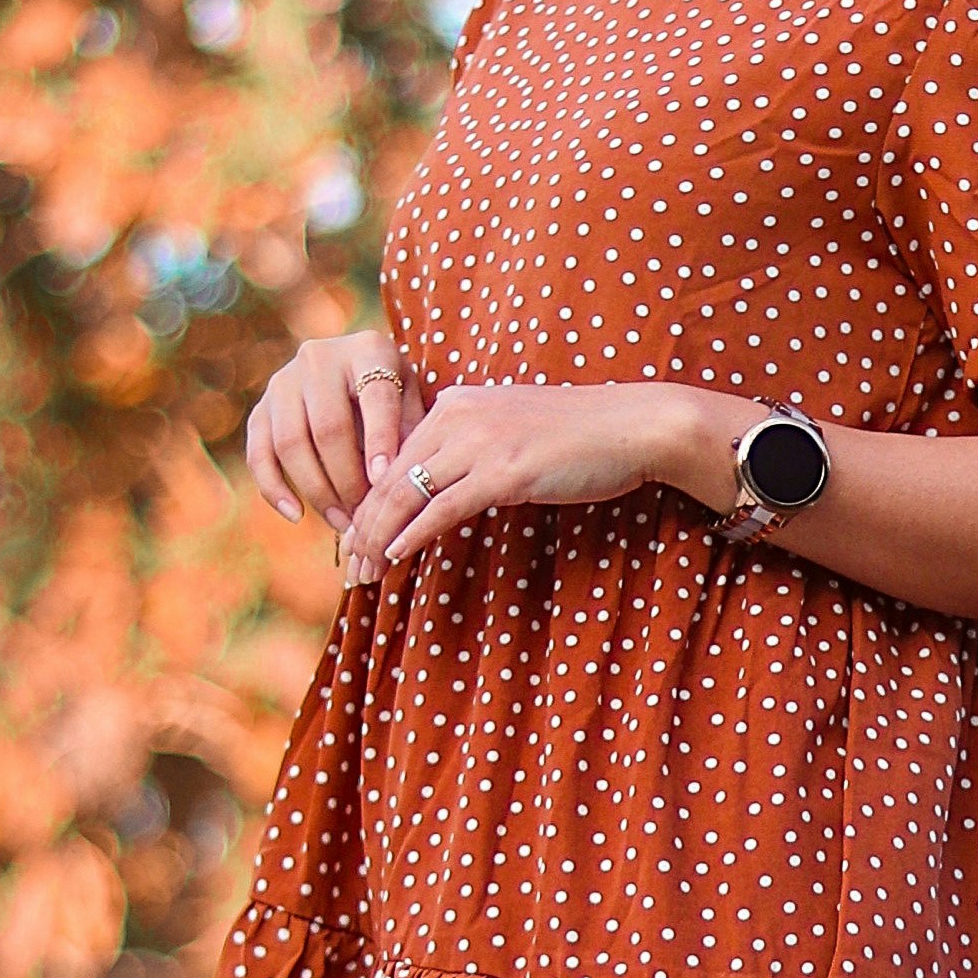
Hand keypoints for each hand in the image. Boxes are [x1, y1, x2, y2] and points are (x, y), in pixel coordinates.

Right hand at [244, 329, 414, 546]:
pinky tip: (296, 516)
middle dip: (348, 480)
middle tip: (366, 516)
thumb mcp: (412, 402)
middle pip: (328, 427)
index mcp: (368, 349)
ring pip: (291, 444)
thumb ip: (411, 433)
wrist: (353, 374)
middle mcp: (319, 357)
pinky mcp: (261, 408)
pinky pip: (259, 453)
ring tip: (342, 523)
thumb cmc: (394, 397)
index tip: (384, 483)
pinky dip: (274, 489)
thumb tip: (399, 483)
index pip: (375, 396)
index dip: (379, 441)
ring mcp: (283, 381)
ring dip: (317, 491)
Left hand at [346, 382, 723, 578]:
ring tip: (362, 574)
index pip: (392, 459)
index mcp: (454, 404)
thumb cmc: (578, 437)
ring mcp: (478, 442)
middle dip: (360, 528)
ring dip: (376, 538)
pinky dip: (410, 535)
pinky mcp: (502, 472)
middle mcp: (456, 415)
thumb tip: (444, 489)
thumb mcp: (511, 432)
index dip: (366, 505)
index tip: (352, 541)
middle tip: (346, 569)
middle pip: (388, 478)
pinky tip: (393, 557)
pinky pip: (441, 508)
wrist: (631, 426)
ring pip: (406, 494)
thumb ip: (471, 451)